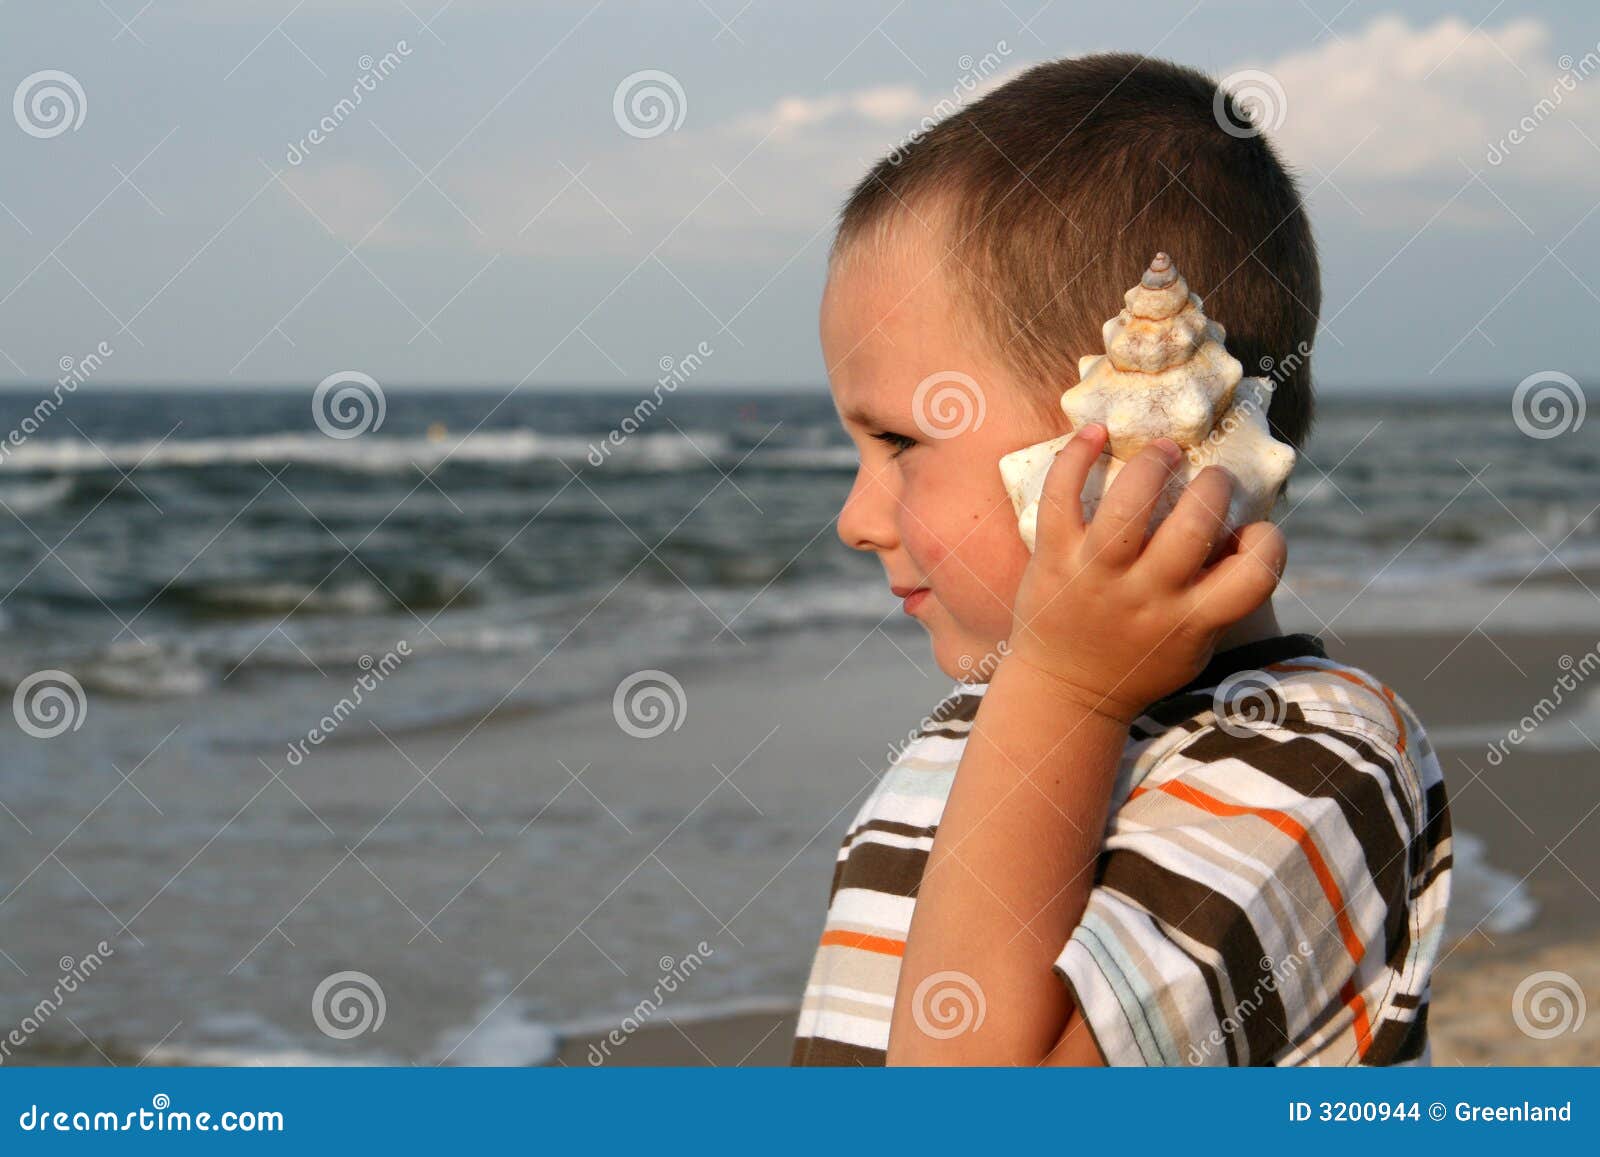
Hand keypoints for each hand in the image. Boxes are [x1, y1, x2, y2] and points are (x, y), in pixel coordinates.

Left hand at [1005, 423, 1287, 724]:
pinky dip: (1076, 456)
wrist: (1065, 691)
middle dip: (1213, 485)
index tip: (1251, 530)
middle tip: (1209, 477)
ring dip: (1153, 462)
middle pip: (1196, 523)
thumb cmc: (1141, 659)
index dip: (1268, 542)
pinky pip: (1061, 497)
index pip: (1256, 574)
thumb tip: (1245, 520)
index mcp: (1191, 619)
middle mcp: (1147, 596)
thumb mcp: (1194, 642)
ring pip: (1130, 503)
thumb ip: (1221, 593)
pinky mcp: (1054, 559)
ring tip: (1163, 450)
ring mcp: (1097, 576)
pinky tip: (1095, 433)